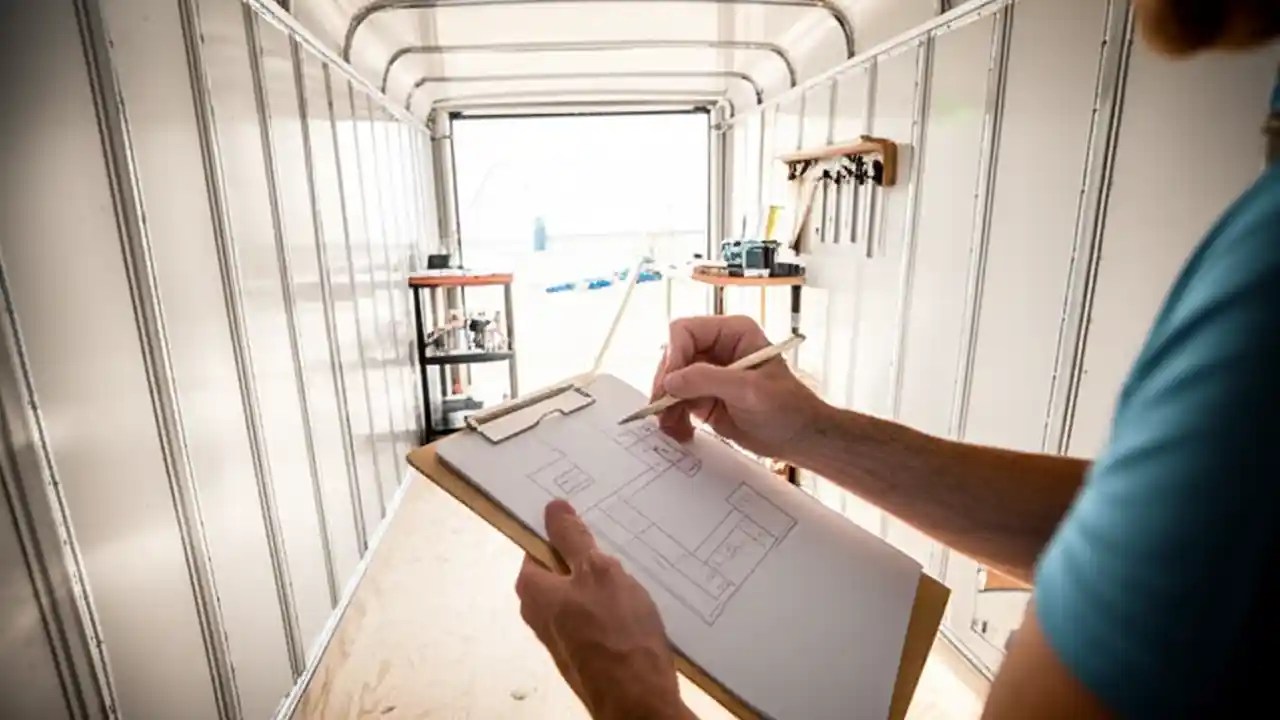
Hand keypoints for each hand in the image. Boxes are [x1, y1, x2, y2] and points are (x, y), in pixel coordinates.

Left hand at [516, 500, 693, 719]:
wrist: (637, 696)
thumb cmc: (615, 629)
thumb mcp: (598, 570)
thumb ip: (573, 538)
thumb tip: (552, 508)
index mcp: (533, 589)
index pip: (538, 546)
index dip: (562, 532)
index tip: (589, 522)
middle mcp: (538, 615)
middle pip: (559, 572)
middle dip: (586, 559)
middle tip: (616, 547)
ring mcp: (562, 638)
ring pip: (580, 597)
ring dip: (603, 585)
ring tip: (632, 575)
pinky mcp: (585, 654)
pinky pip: (595, 620)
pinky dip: (611, 610)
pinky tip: (634, 608)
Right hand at [652, 315, 828, 461]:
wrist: (799, 438)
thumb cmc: (787, 408)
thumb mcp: (749, 391)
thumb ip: (708, 380)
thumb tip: (671, 380)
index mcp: (732, 333)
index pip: (686, 331)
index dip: (673, 355)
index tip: (670, 384)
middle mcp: (717, 348)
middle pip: (673, 356)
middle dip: (666, 384)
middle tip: (662, 408)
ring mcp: (709, 374)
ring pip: (671, 382)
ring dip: (666, 404)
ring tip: (671, 427)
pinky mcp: (704, 397)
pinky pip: (677, 402)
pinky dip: (673, 417)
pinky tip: (680, 431)